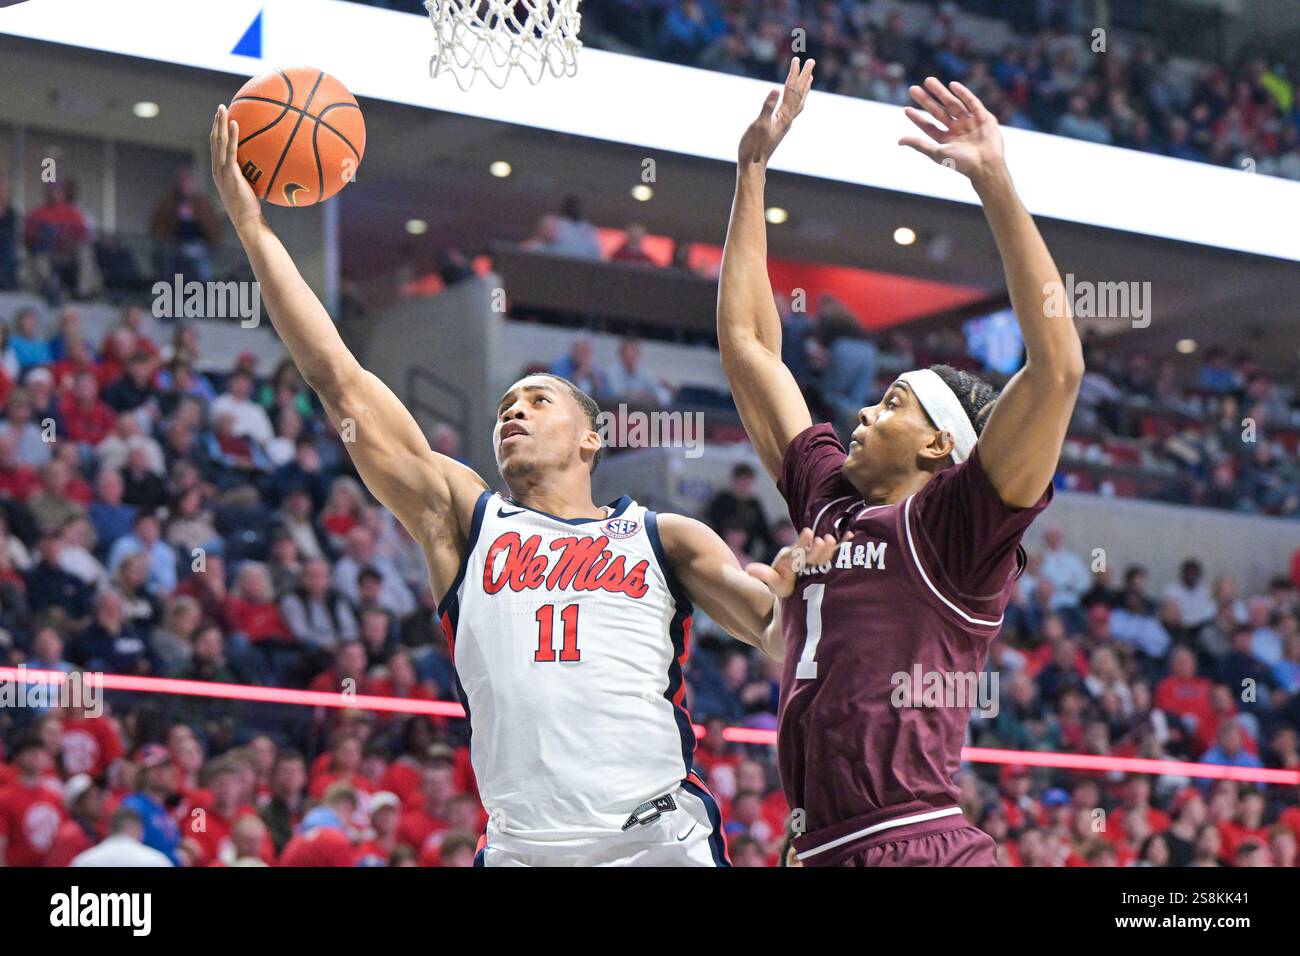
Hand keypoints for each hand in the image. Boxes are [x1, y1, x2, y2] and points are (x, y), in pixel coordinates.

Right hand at [210, 104, 262, 231]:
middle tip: (220, 107)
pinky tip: (235, 123)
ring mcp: (222, 171)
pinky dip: (232, 136)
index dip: (217, 132)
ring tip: (222, 109)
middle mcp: (217, 169)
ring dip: (220, 123)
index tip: (221, 119)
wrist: (247, 221)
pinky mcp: (230, 173)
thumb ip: (250, 175)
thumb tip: (264, 166)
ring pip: (218, 142)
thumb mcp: (249, 188)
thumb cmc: (251, 207)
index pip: (216, 147)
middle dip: (216, 122)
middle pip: (214, 140)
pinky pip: (231, 151)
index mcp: (219, 171)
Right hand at [738, 57, 813, 167]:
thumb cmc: (753, 146)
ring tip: (810, 78)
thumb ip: (767, 106)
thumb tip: (776, 89)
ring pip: (799, 102)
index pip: (791, 90)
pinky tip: (794, 101)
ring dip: (804, 88)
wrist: (753, 166)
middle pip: (799, 94)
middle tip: (811, 62)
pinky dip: (797, 101)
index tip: (797, 59)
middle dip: (805, 77)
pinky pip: (793, 110)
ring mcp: (785, 123)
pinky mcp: (780, 127)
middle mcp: (788, 118)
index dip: (794, 74)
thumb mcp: (758, 124)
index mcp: (784, 115)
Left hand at [745, 527, 843, 598]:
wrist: (791, 590)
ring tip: (835, 539)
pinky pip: (835, 553)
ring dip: (830, 546)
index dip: (801, 544)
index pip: (796, 552)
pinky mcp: (826, 561)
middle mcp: (804, 555)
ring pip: (823, 551)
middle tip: (824, 540)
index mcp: (791, 559)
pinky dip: (842, 544)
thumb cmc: (783, 586)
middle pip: (810, 552)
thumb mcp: (775, 583)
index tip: (807, 534)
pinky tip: (852, 535)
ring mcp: (816, 558)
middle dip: (816, 547)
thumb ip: (766, 576)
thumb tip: (749, 569)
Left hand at [899, 77, 1004, 184]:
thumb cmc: (961, 163)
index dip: (917, 118)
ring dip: (941, 92)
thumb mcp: (937, 153)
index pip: (928, 126)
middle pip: (939, 111)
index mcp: (947, 140)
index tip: (906, 109)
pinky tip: (952, 85)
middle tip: (912, 89)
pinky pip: (972, 102)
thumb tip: (899, 141)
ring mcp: (970, 122)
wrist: (986, 166)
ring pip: (953, 104)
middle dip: (926, 100)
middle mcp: (957, 130)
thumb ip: (919, 145)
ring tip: (928, 81)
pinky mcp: (983, 117)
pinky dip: (963, 93)